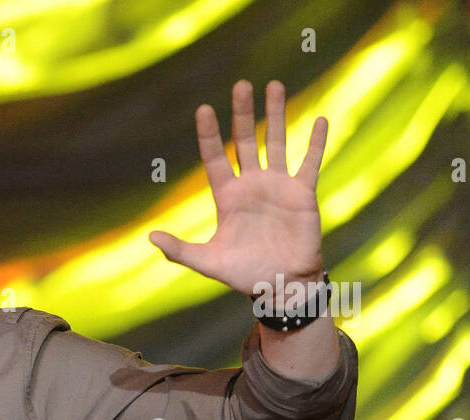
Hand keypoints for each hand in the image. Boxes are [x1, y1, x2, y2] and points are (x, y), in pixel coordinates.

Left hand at [149, 80, 327, 293]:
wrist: (281, 285)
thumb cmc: (243, 275)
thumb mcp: (208, 262)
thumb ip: (180, 250)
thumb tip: (150, 237)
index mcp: (227, 196)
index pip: (215, 158)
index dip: (209, 134)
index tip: (203, 109)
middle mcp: (251, 184)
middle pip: (245, 141)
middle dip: (243, 113)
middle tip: (241, 84)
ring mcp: (278, 186)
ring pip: (277, 141)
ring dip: (276, 114)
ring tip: (275, 85)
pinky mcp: (302, 193)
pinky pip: (310, 162)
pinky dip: (316, 142)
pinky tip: (320, 119)